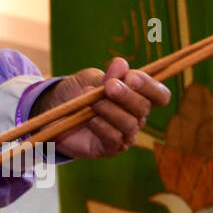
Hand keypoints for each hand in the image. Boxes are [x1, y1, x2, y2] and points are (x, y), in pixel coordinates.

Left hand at [31, 57, 170, 159]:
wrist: (53, 111)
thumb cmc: (77, 93)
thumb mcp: (90, 79)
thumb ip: (107, 75)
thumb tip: (121, 63)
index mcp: (137, 96)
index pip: (159, 94)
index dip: (150, 86)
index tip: (131, 77)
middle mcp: (136, 116)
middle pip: (144, 108)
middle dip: (127, 95)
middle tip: (110, 86)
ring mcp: (125, 134)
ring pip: (129, 123)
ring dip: (111, 109)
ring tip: (93, 101)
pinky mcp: (110, 148)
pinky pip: (114, 138)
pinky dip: (102, 126)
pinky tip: (90, 118)